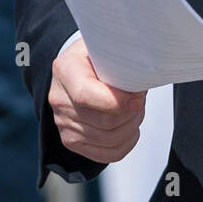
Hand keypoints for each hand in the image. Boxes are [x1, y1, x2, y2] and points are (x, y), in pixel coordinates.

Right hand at [48, 37, 146, 163]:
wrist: (80, 66)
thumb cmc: (98, 56)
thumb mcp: (107, 47)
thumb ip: (121, 59)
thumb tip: (143, 81)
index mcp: (65, 69)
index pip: (86, 95)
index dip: (117, 102)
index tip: (139, 98)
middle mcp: (59, 98)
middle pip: (102, 121)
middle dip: (131, 114)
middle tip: (140, 100)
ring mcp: (63, 122)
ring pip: (107, 139)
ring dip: (131, 127)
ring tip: (135, 111)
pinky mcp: (71, 140)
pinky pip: (105, 154)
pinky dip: (125, 144)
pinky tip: (131, 129)